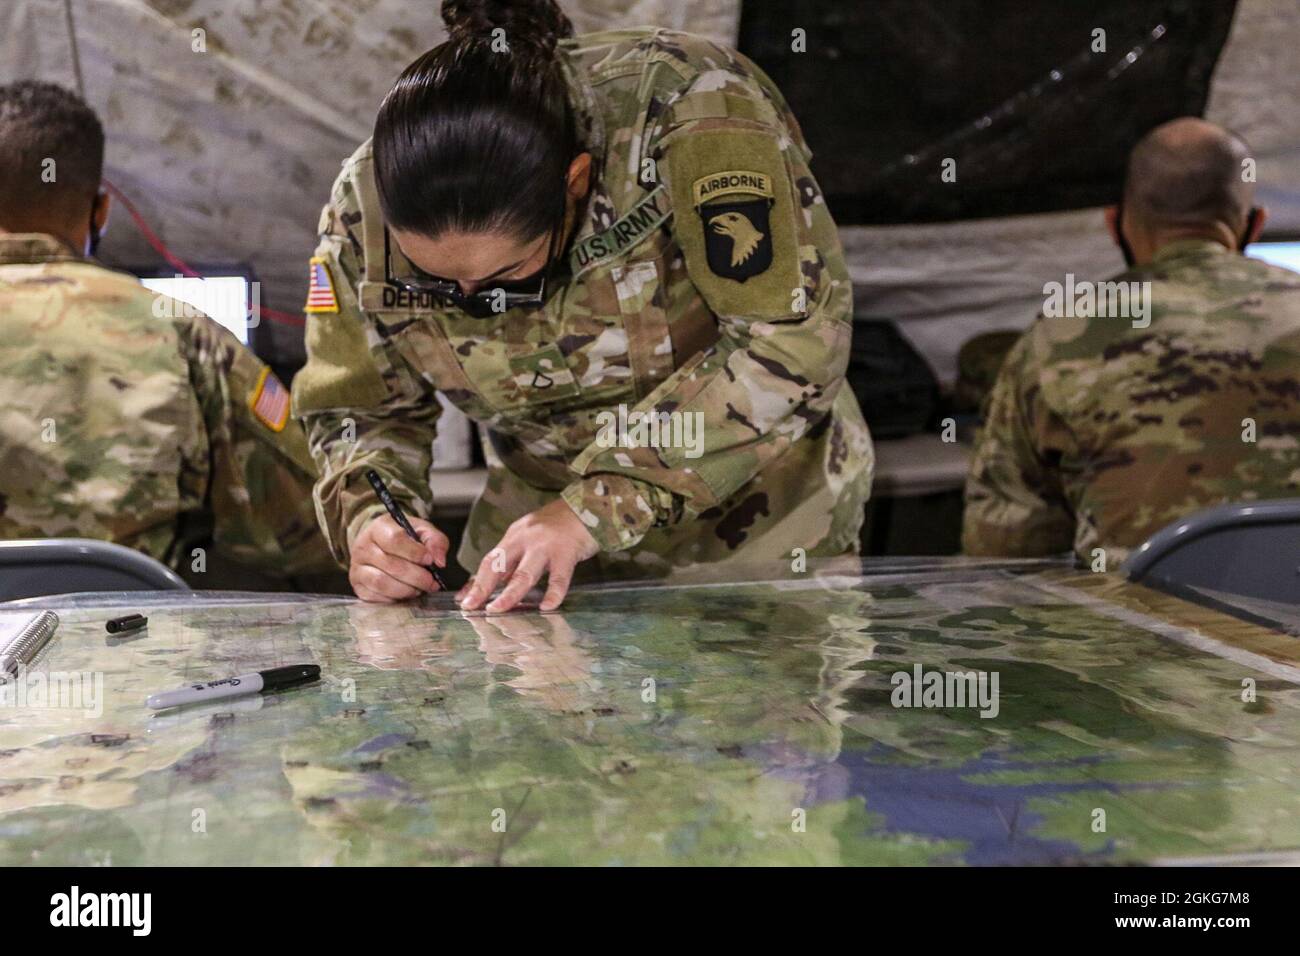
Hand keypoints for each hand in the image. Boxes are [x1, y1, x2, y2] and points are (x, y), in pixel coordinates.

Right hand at [350, 514, 449, 602]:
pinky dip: (395, 598)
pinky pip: (376, 597)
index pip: (394, 540)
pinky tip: (407, 593)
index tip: (430, 560)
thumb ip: (435, 540)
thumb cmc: (404, 538)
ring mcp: (357, 568)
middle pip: (391, 565)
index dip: (415, 552)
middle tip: (431, 582)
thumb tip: (439, 561)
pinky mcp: (358, 586)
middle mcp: (363, 547)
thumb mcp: (421, 531)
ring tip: (420, 589)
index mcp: (378, 528)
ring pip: (382, 583)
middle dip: (416, 577)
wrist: (381, 546)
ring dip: (407, 589)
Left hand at [458, 498, 599, 612]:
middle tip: (472, 607)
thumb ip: (515, 562)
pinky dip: (552, 593)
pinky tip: (547, 607)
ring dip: (509, 594)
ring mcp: (545, 545)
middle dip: (483, 587)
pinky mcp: (566, 552)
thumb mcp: (530, 539)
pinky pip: (559, 577)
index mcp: (514, 536)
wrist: (588, 507)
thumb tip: (494, 587)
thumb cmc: (559, 527)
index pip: (490, 561)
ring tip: (498, 610)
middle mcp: (525, 539)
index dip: (476, 583)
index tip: (465, 602)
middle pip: (498, 565)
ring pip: (523, 573)